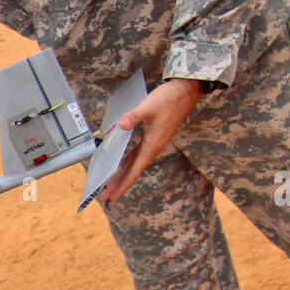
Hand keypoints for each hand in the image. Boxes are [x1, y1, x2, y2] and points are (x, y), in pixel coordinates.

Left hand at [99, 78, 203, 204]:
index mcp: (152, 145)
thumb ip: (133, 116)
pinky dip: (127, 163)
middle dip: (118, 184)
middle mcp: (152, 148)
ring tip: (110, 187)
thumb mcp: (148, 107)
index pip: (134, 170)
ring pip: (134, 164)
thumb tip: (121, 124)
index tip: (113, 195)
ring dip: (122, 176)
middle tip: (104, 197)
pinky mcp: (152, 138)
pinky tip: (120, 166)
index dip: (123, 184)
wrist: (185, 92)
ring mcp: (153, 144)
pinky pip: (137, 156)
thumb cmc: (168, 100)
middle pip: (132, 171)